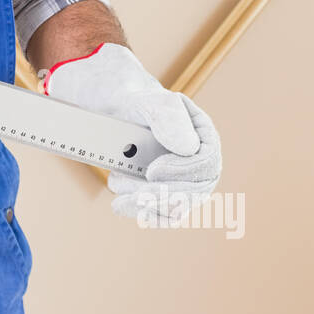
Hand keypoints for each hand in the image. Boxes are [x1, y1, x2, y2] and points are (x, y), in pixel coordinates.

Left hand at [39, 43, 221, 222]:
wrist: (107, 109)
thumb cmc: (127, 99)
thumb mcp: (145, 100)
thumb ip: (167, 117)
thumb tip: (190, 149)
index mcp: (201, 132)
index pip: (206, 163)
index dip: (182, 173)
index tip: (152, 172)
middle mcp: (198, 158)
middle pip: (194, 191)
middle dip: (160, 195)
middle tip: (126, 191)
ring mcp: (182, 177)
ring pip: (177, 206)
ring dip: (147, 204)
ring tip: (116, 185)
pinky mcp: (164, 191)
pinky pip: (164, 213)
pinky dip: (145, 213)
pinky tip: (125, 206)